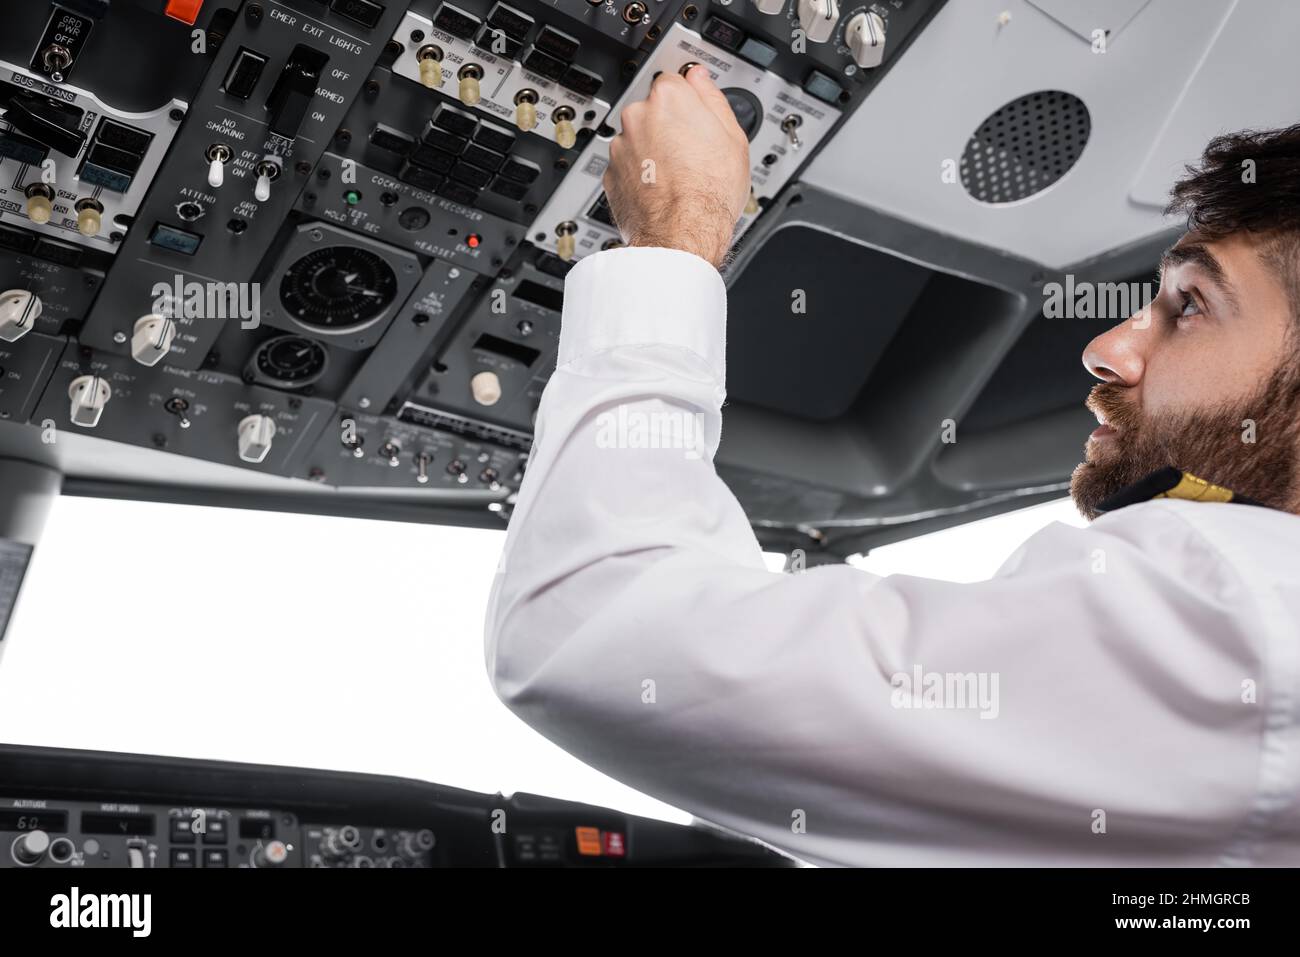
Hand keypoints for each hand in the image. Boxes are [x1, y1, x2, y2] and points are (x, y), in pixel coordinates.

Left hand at [602, 65, 750, 268]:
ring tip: (676, 176)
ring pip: (637, 140)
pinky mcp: (610, 174)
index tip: (695, 118)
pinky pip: (626, 167)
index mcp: (669, 98)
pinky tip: (660, 189)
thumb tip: (700, 77)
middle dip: (667, 128)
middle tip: (690, 153)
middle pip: (652, 111)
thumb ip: (712, 98)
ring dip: (651, 152)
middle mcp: (637, 116)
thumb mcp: (732, 136)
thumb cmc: (710, 191)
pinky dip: (639, 175)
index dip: (688, 103)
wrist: (682, 234)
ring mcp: (620, 146)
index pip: (674, 82)